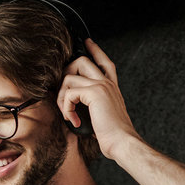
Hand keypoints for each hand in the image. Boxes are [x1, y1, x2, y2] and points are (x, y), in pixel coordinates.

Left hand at [57, 39, 141, 159]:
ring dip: (62, 97)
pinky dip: (66, 108)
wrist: (122, 143)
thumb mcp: (102, 117)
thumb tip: (74, 109)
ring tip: (68, 114)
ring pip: (69, 76)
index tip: (87, 42)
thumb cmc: (113, 136)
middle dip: (65, 74)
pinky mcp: (95, 93)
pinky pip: (69, 92)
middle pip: (81, 60)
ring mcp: (102, 85)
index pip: (103, 62)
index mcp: (112, 87)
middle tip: (63, 96)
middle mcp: (107, 83)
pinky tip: (74, 120)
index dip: (95, 50)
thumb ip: (92, 107)